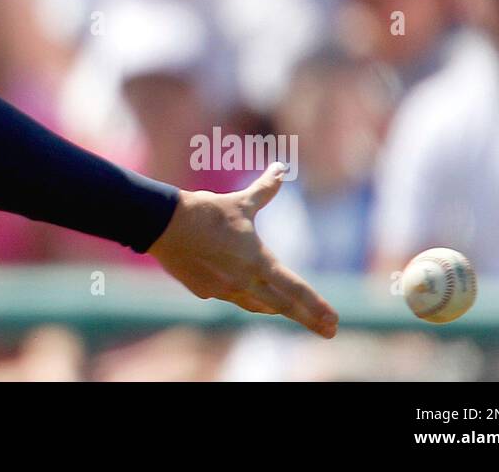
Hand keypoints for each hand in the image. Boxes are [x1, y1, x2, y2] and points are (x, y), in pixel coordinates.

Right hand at [146, 163, 338, 338]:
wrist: (163, 224)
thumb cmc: (205, 211)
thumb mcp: (240, 202)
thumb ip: (265, 190)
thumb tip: (281, 168)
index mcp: (257, 261)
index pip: (296, 290)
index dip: (317, 306)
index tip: (334, 322)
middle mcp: (243, 282)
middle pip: (283, 307)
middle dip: (308, 319)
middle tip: (328, 331)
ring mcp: (223, 290)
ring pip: (255, 305)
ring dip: (272, 308)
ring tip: (283, 309)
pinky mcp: (203, 292)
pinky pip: (228, 296)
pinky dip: (238, 293)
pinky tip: (236, 287)